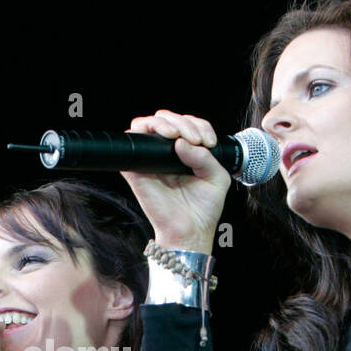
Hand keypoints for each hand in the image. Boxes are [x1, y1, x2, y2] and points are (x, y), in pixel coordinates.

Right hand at [120, 110, 231, 253]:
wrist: (190, 231)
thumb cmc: (203, 209)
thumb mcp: (216, 178)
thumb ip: (205, 157)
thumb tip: (182, 142)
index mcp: (185, 154)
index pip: (187, 124)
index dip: (199, 126)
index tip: (209, 142)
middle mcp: (166, 154)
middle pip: (167, 118)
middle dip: (184, 122)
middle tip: (197, 140)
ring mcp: (150, 160)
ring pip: (148, 123)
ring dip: (167, 122)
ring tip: (181, 136)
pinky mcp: (137, 168)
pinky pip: (133, 139)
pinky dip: (148, 130)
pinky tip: (170, 139)